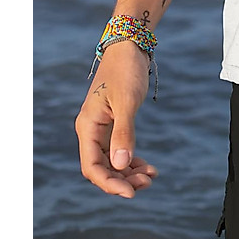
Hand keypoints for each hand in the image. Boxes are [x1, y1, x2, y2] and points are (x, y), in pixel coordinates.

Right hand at [75, 40, 158, 197]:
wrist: (129, 45)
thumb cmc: (126, 70)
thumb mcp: (127, 102)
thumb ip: (123, 133)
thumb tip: (121, 165)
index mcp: (87, 126)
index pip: (92, 167)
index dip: (110, 183)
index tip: (131, 193)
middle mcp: (90, 130)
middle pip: (101, 168)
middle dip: (122, 180)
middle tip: (147, 184)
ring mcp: (101, 127)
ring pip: (111, 161)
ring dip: (128, 172)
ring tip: (151, 177)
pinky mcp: (113, 123)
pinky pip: (118, 150)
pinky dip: (131, 160)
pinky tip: (148, 166)